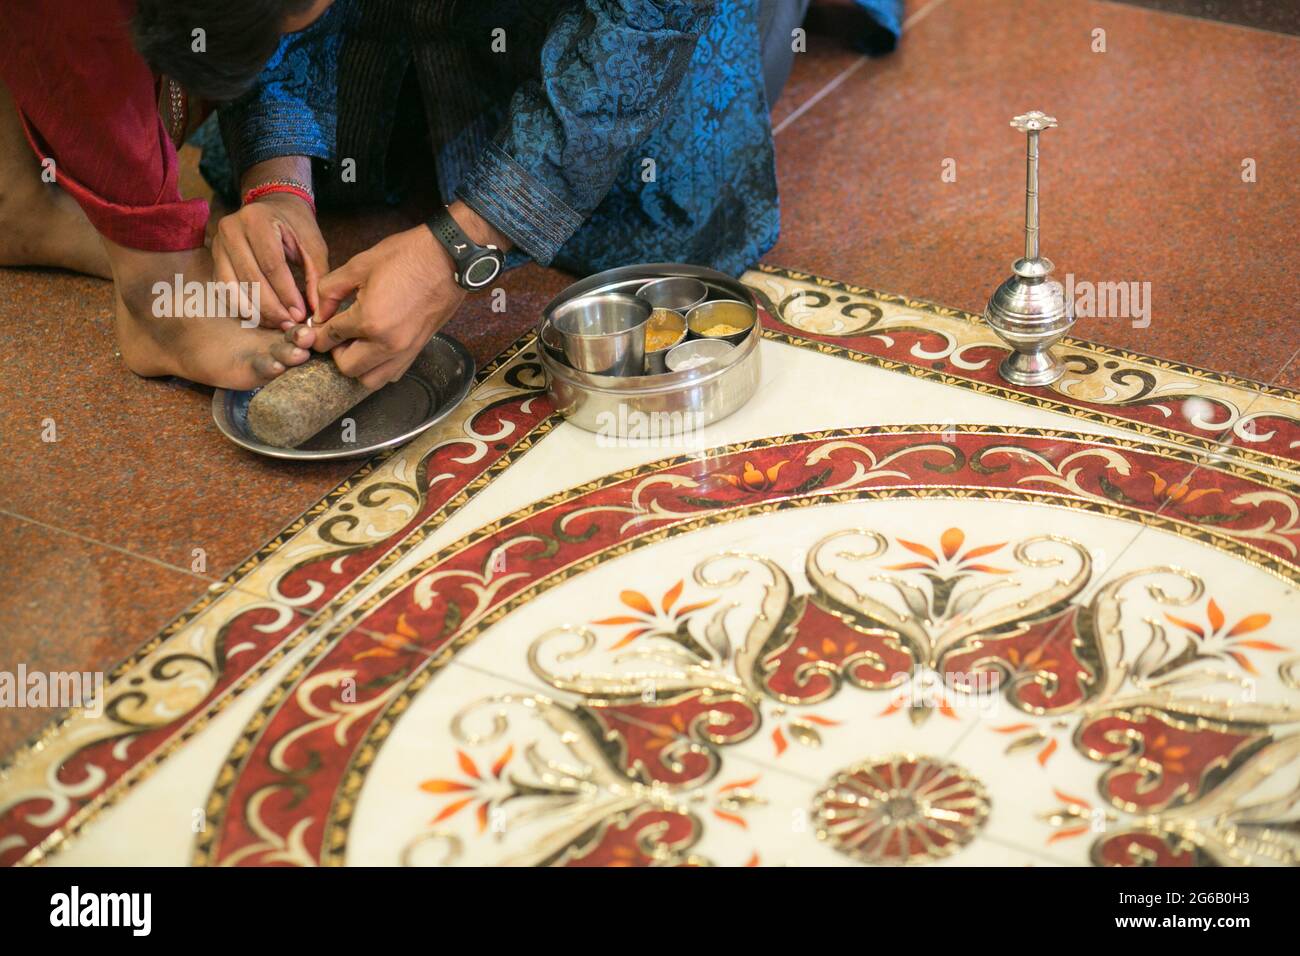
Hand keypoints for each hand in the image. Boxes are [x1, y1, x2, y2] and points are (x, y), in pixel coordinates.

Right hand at [212, 191, 327, 328]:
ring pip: (233, 287)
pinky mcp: (214, 260)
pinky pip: (225, 290)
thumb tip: (316, 312)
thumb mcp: (312, 244)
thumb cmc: (296, 225)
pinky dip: (243, 308)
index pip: (272, 264)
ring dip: (256, 312)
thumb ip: (316, 276)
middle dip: (272, 307)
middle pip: (250, 278)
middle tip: (290, 325)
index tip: (300, 315)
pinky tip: (261, 318)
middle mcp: (231, 230)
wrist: (273, 205)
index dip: (286, 293)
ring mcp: (218, 245)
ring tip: (278, 325)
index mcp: (257, 220)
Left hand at [311, 225, 465, 389]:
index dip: (318, 332)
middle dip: (336, 353)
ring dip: (358, 367)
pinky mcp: (417, 351)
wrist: (448, 260)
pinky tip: (376, 348)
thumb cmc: (407, 257)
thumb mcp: (359, 265)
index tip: (318, 326)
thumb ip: (330, 290)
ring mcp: (404, 350)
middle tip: (338, 335)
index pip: (330, 338)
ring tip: (357, 344)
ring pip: (370, 380)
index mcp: (369, 320)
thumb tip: (319, 313)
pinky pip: (391, 374)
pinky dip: (378, 368)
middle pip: (347, 368)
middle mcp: (387, 344)